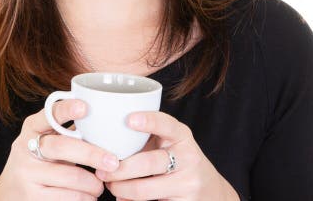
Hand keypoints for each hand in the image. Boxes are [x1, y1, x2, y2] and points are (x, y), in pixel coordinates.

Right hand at [0, 99, 122, 199]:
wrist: (8, 194)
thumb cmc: (40, 163)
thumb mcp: (46, 142)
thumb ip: (68, 132)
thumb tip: (107, 123)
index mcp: (32, 128)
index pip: (48, 114)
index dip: (66, 109)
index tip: (84, 107)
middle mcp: (25, 148)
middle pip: (62, 147)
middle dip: (92, 154)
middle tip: (113, 161)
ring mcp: (26, 173)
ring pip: (70, 176)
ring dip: (92, 183)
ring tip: (100, 186)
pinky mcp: (31, 197)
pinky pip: (67, 197)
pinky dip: (84, 198)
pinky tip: (89, 197)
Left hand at [95, 111, 239, 200]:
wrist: (211, 192)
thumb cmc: (179, 163)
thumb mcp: (170, 145)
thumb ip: (147, 139)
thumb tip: (106, 141)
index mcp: (182, 136)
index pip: (167, 124)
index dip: (148, 121)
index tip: (129, 119)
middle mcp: (189, 157)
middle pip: (149, 163)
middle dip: (120, 169)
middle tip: (102, 172)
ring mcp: (188, 182)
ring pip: (145, 189)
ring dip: (121, 189)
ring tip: (110, 186)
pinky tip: (122, 199)